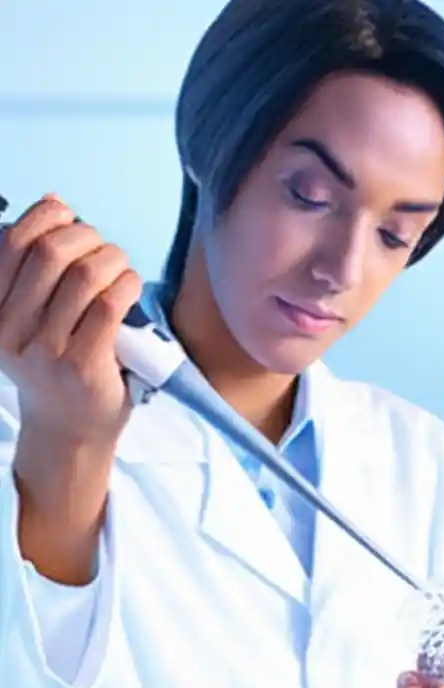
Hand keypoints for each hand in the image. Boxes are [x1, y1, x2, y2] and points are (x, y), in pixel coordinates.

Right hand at [0, 193, 140, 445]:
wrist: (70, 428)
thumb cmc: (57, 360)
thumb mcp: (31, 314)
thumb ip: (37, 265)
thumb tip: (54, 201)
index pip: (9, 244)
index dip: (43, 217)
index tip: (67, 216)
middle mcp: (10, 330)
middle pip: (51, 254)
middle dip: (87, 237)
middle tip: (104, 248)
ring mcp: (44, 351)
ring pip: (84, 276)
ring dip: (113, 260)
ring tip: (120, 269)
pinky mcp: (81, 366)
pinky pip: (108, 306)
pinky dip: (126, 285)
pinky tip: (130, 288)